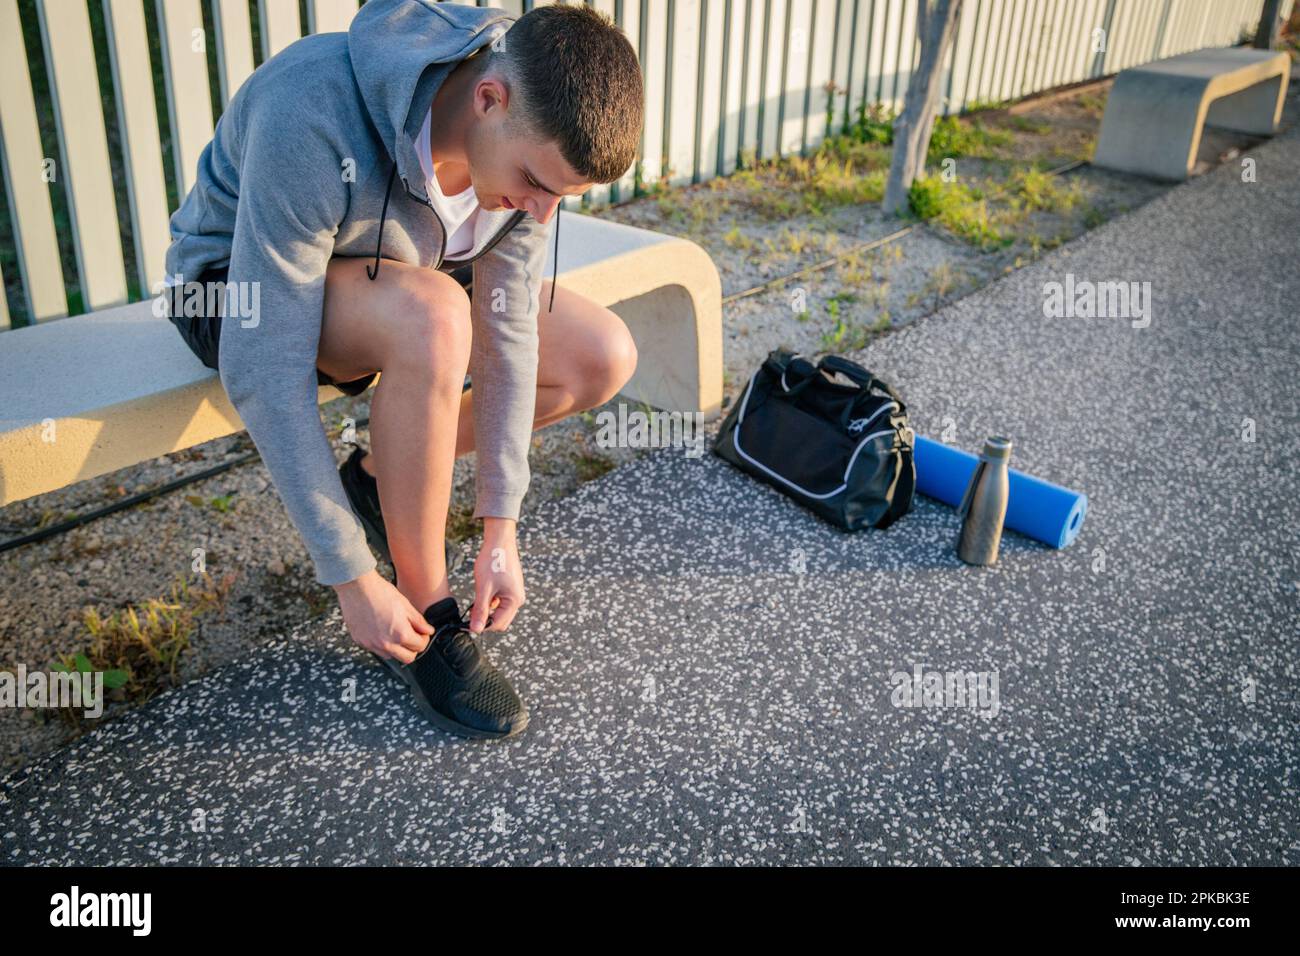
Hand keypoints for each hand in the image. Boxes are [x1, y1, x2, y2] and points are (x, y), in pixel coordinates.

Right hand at [334, 569, 433, 663]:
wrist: (357, 586)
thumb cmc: (380, 592)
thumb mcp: (406, 605)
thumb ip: (419, 622)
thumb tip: (428, 630)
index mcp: (400, 634)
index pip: (420, 647)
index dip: (424, 638)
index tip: (422, 633)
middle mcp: (385, 644)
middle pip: (407, 658)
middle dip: (413, 648)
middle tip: (413, 636)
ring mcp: (371, 644)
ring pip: (391, 656)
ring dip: (397, 648)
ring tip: (396, 632)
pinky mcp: (360, 641)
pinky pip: (375, 650)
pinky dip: (382, 645)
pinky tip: (382, 631)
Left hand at [470, 518, 523, 632]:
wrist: (499, 541)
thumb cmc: (493, 562)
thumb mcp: (484, 588)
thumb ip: (480, 610)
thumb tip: (476, 630)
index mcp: (514, 601)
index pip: (498, 624)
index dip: (482, 626)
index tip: (466, 623)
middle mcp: (518, 599)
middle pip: (500, 620)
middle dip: (485, 619)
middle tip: (470, 613)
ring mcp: (515, 593)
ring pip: (499, 611)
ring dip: (487, 610)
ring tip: (474, 600)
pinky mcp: (510, 588)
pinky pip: (500, 602)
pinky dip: (490, 602)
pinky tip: (481, 594)